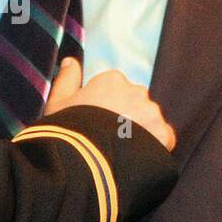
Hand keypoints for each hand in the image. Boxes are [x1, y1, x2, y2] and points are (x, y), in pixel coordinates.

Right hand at [44, 58, 175, 151]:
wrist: (81, 160)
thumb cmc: (66, 130)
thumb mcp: (57, 102)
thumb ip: (67, 79)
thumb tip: (71, 61)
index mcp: (113, 80)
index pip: (118, 90)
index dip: (109, 109)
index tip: (100, 123)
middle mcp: (137, 91)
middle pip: (137, 104)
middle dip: (128, 119)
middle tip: (112, 139)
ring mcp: (152, 113)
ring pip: (151, 121)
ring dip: (142, 133)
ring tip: (123, 152)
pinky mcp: (163, 135)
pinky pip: (164, 139)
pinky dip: (155, 148)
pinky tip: (136, 158)